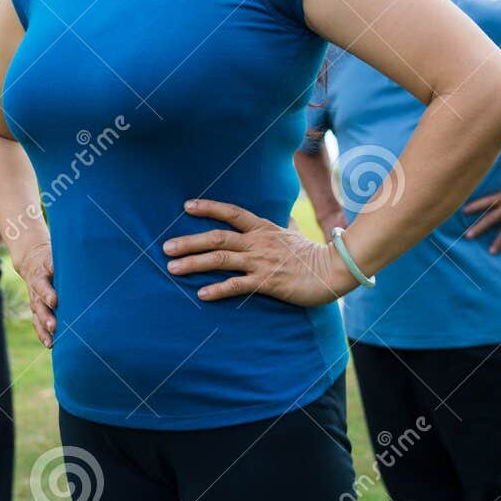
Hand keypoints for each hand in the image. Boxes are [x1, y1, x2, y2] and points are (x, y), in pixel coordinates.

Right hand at [10, 240, 56, 347]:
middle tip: (54, 325)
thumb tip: (88, 266)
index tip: (54, 301)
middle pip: (39, 304)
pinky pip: (37, 324)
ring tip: (52, 340)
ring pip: (37, 316)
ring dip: (44, 328)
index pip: (42, 284)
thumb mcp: (54, 256)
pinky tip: (51, 344)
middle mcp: (35, 290)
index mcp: (40, 275)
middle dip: (46, 316)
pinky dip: (43, 335)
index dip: (48, 293)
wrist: (32, 261)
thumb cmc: (50, 259)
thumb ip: (65, 264)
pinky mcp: (37, 310)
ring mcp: (35, 301)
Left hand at [164, 199, 354, 306]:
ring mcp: (261, 262)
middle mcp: (258, 242)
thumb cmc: (313, 254)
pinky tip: (201, 294)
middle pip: (217, 238)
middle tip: (166, 247)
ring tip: (173, 269)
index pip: (231, 212)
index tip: (186, 206)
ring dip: (194, 263)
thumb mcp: (293, 233)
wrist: (334, 270)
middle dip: (189, 241)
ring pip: (221, 260)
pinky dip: (218, 289)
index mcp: (263, 228)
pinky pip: (237, 285)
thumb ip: (283, 225)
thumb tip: (282, 218)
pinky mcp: (267, 282)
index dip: (208, 208)